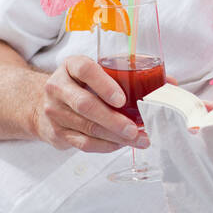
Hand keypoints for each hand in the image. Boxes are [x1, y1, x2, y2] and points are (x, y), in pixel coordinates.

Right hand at [33, 54, 150, 152]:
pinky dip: (105, 146)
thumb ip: (129, 77)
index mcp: (71, 66)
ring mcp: (54, 112)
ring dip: (115, 137)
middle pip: (86, 105)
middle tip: (136, 129)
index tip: (122, 99)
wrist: (42, 103)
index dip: (104, 84)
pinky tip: (120, 144)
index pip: (85, 70)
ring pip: (87, 128)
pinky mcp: (56, 132)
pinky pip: (83, 143)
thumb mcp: (97, 73)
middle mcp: (58, 87)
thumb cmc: (80, 85)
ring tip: (137, 140)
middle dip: (114, 120)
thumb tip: (170, 85)